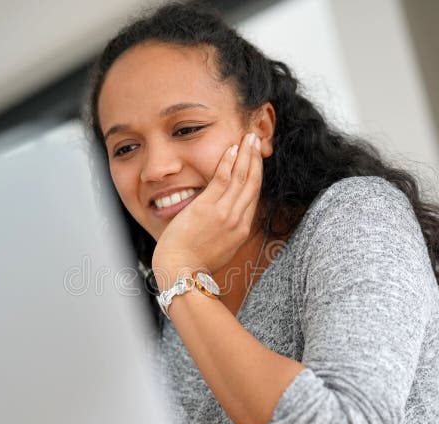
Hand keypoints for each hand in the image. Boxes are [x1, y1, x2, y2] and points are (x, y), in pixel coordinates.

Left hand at [152, 132, 263, 288]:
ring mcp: (224, 213)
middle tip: (257, 141)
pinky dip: (229, 162)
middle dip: (256, 159)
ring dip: (246, 154)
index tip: (256, 160)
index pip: (253, 197)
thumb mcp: (219, 250)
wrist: (181, 271)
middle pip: (252, 183)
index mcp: (241, 230)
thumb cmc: (194, 263)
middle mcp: (238, 220)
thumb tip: (223, 223)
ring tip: (248, 138)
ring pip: (242, 177)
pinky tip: (232, 148)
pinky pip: (223, 179)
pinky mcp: (207, 208)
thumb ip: (225, 233)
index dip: (256, 175)